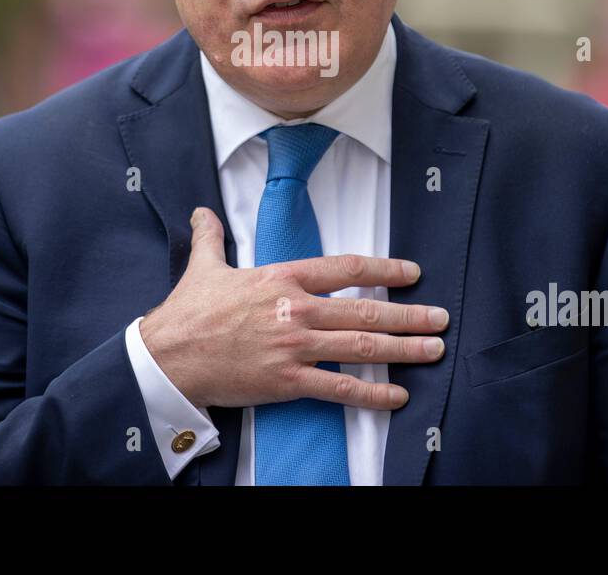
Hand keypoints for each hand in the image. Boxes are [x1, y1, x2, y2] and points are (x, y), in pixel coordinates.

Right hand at [138, 207, 448, 409]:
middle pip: (365, 311)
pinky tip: (397, 395)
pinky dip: (372, 393)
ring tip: (433, 349)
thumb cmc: (187, 313)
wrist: (168, 357)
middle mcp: (296, 310)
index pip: (345, 268)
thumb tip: (202, 212)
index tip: (410, 273)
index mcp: (282, 278)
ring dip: (403, 349)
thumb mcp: (203, 266)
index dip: (383, 269)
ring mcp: (294, 347)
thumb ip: (211, 237)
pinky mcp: (287, 381)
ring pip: (361, 348)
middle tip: (440, 318)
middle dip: (409, 315)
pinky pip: (339, 389)